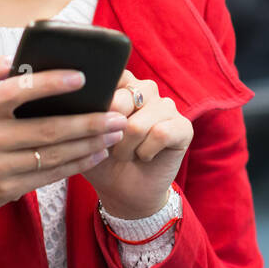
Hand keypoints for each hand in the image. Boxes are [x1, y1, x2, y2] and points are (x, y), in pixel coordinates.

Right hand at [0, 53, 128, 214]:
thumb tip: (12, 58)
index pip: (15, 91)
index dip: (49, 83)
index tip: (81, 77)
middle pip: (46, 129)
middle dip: (87, 122)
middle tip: (117, 114)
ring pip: (54, 154)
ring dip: (90, 143)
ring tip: (115, 131)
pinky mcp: (8, 188)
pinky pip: (51, 175)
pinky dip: (78, 164)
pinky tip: (98, 151)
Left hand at [81, 69, 192, 218]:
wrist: (122, 191)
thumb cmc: (102, 159)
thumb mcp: (86, 135)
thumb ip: (86, 113)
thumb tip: (86, 100)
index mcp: (123, 85)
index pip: (112, 76)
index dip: (102, 103)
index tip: (95, 122)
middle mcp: (146, 90)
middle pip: (124, 100)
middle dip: (111, 132)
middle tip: (111, 146)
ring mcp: (166, 107)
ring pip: (139, 123)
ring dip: (127, 148)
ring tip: (126, 154)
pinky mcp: (183, 127)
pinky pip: (161, 134)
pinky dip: (146, 152)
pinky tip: (145, 156)